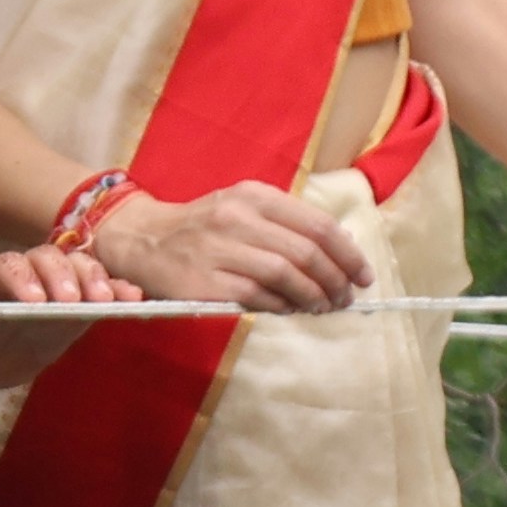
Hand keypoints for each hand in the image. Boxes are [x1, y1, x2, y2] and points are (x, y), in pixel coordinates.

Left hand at [0, 242, 126, 387]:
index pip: (6, 265)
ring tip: (111, 301)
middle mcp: (23, 275)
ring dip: (96, 280)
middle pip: (47, 258)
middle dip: (64, 276)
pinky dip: (116, 294)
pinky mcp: (74, 307)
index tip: (35, 302)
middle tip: (75, 302)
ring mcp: (52, 288)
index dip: (21, 278)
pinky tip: (134, 302)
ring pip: (77, 268)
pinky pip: (97, 294)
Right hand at [91, 181, 373, 312]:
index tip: (363, 275)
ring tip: (322, 307)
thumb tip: (340, 250)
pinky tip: (289, 310)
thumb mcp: (244, 209)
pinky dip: (280, 306)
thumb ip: (287, 224)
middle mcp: (237, 217)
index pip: (316, 224)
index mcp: (254, 195)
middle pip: (306, 251)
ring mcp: (219, 248)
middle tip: (345, 298)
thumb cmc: (204, 228)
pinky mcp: (204, 280)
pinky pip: (256, 296)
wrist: (143, 239)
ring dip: (312, 296)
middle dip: (335, 279)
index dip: (347, 253)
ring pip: (285, 274)